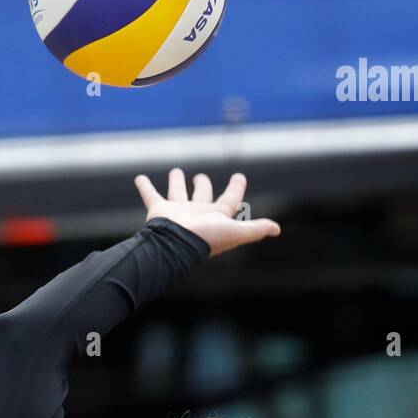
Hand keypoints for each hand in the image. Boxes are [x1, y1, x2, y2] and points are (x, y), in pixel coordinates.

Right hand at [134, 169, 279, 256]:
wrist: (175, 245)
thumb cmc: (206, 239)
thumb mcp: (235, 232)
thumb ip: (254, 229)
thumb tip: (277, 229)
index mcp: (215, 216)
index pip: (229, 200)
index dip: (236, 188)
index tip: (239, 176)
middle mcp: (197, 213)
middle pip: (201, 196)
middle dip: (202, 185)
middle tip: (200, 177)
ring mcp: (178, 212)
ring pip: (177, 192)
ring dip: (176, 182)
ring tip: (175, 172)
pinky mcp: (159, 211)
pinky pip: (151, 196)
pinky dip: (145, 187)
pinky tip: (139, 177)